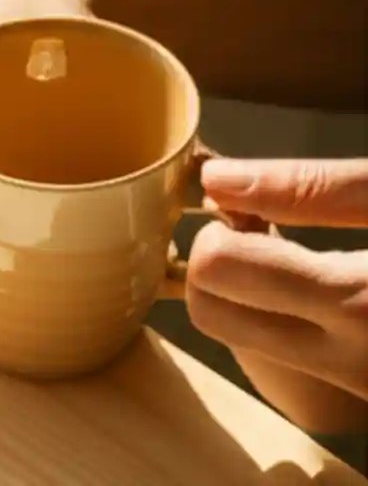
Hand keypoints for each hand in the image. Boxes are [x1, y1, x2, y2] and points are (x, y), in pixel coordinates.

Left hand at [190, 158, 367, 432]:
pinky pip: (286, 354)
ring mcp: (360, 384)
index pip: (217, 271)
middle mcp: (352, 362)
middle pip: (210, 314)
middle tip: (265, 222)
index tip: (243, 194)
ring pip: (241, 337)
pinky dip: (283, 314)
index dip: (215, 221)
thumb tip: (218, 178)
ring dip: (245, 289)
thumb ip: (314, 188)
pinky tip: (326, 278)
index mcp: (362, 304)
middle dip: (218, 261)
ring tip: (297, 246)